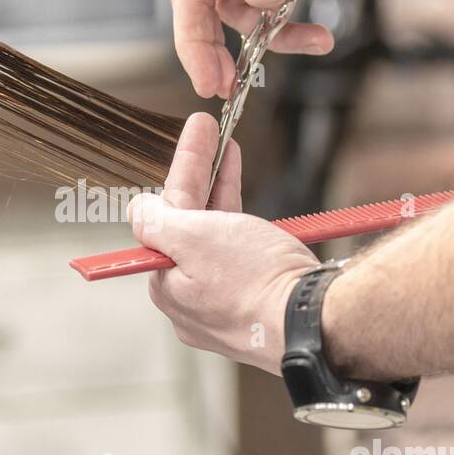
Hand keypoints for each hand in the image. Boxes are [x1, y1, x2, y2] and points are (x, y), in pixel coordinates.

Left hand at [128, 113, 320, 374]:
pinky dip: (245, 222)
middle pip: (193, 226)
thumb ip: (159, 221)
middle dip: (202, 175)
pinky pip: (243, 256)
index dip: (184, 168)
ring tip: (230, 153)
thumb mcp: (196, 238)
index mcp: (168, 286)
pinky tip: (249, 201)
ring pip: (219, 239)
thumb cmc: (255, 282)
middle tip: (211, 132)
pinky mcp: (258, 304)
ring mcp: (226, 305)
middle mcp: (192, 301)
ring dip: (223, 194)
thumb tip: (138, 211)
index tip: (198, 132)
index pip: (169, 216)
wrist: (316, 323)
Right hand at [172, 0, 446, 97]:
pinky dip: (291, 25)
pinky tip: (320, 36)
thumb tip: (243, 9)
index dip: (193, 40)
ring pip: (246, 8)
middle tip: (232, 85)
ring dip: (271, 36)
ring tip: (312, 43)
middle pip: (212, 1)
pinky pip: (274, 3)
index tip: (210, 80)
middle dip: (223, 44)